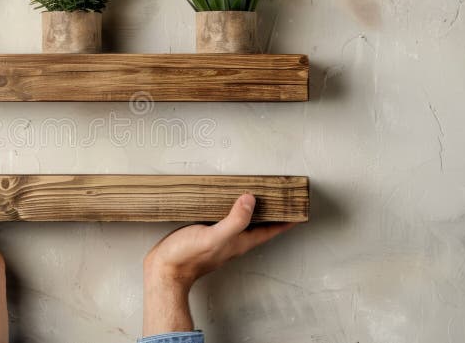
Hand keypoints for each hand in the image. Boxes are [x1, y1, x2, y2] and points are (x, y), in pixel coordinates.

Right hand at [142, 194, 296, 335]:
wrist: (164, 269)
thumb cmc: (188, 257)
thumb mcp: (214, 237)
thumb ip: (234, 220)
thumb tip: (250, 200)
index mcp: (241, 242)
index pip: (271, 230)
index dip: (287, 219)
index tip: (300, 208)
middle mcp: (234, 240)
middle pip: (261, 225)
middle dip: (274, 212)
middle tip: (284, 197)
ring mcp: (221, 237)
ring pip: (244, 221)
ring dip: (254, 210)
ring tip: (261, 195)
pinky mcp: (207, 232)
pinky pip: (227, 218)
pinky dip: (232, 208)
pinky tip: (227, 201)